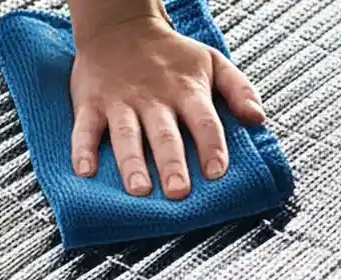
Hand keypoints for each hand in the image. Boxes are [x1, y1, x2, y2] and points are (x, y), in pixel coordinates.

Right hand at [69, 13, 265, 199]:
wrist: (120, 26)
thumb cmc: (171, 54)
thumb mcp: (213, 61)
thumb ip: (239, 89)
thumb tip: (258, 118)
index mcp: (186, 91)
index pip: (204, 121)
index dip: (212, 146)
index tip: (216, 172)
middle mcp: (154, 98)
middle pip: (165, 134)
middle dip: (172, 163)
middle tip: (178, 192)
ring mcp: (120, 102)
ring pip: (127, 135)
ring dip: (132, 163)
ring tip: (139, 189)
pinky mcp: (91, 104)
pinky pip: (85, 128)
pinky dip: (82, 149)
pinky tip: (84, 171)